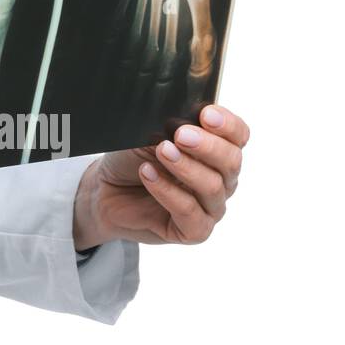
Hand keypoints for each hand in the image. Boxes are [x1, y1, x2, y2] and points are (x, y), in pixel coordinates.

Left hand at [73, 103, 248, 247]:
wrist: (106, 191)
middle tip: (181, 134)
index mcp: (216, 151)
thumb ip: (169, 127)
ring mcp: (210, 207)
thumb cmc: (132, 160)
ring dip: (185, 166)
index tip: (206, 114)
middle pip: (231, 161)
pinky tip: (147, 173)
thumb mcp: (148, 135)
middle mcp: (221, 179)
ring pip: (213, 186)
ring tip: (161, 151)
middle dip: (207, 145)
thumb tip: (182, 118)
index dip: (227, 124)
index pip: (238, 135)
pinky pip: (190, 211)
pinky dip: (167, 190)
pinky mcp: (195, 230)